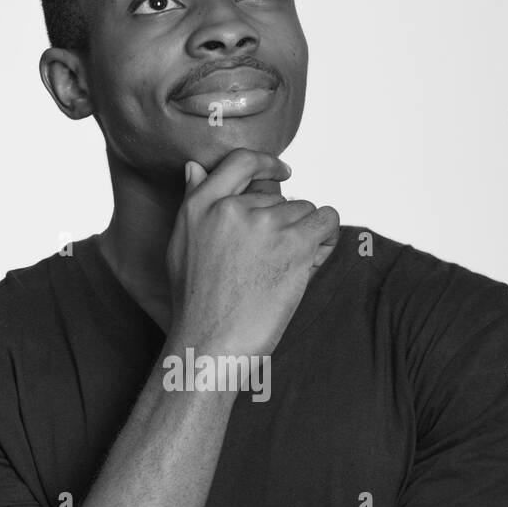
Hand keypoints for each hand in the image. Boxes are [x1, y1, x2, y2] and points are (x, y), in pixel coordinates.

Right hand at [166, 147, 339, 357]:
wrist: (212, 344)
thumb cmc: (197, 305)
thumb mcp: (180, 245)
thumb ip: (192, 202)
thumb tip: (194, 167)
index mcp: (201, 205)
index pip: (240, 162)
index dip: (267, 163)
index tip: (283, 171)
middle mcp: (232, 207)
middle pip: (279, 198)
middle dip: (285, 225)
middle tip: (272, 263)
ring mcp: (265, 223)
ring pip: (305, 212)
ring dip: (305, 236)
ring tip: (285, 271)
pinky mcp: (294, 243)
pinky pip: (327, 221)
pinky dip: (327, 239)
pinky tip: (311, 262)